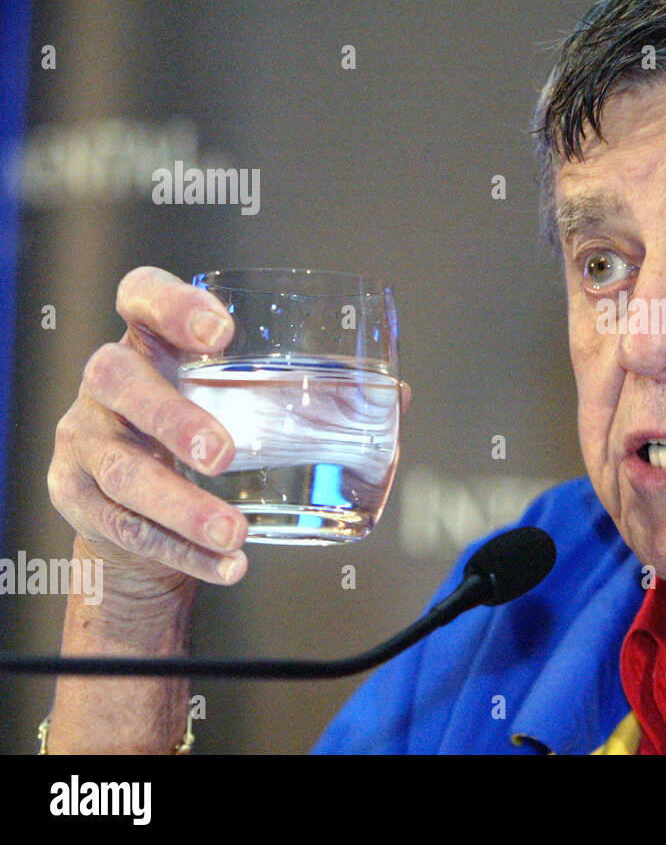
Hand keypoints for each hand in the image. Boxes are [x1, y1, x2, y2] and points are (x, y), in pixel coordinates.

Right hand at [46, 266, 414, 598]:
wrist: (142, 513)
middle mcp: (108, 382)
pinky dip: (178, 549)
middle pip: (117, 379)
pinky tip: (224, 562)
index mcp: (152, 343)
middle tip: (224, 454)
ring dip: (181, 506)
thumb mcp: (246, 405)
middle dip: (172, 417)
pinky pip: (122, 526)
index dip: (171, 303)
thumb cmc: (205, 437)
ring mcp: (84, 438)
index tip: (219, 330)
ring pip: (120, 470)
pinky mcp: (75, 496)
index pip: (140, 295)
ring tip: (234, 532)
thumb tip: (397, 397)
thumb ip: (317, 395)